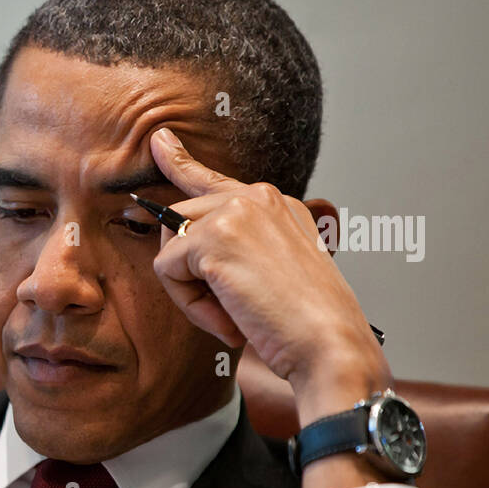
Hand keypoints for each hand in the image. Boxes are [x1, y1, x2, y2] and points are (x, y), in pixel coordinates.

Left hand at [147, 127, 391, 421]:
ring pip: (171, 249)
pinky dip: (190, 306)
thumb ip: (235, 250)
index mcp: (277, 205)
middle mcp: (258, 197)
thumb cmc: (305, 325)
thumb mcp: (273, 275)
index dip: (179, 162)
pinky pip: (167, 271)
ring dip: (191, 294)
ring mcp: (236, 212)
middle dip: (189, 274)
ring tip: (235, 317)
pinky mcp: (214, 237)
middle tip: (231, 311)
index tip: (159, 141)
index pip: (213, 180)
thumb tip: (177, 240)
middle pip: (179, 222)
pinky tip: (229, 320)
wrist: (330, 346)